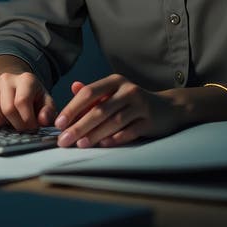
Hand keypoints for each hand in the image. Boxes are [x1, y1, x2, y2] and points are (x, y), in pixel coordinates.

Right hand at [0, 71, 56, 131]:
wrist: (19, 88)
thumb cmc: (34, 99)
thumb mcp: (46, 102)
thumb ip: (48, 111)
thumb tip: (42, 120)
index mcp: (26, 79)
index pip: (22, 101)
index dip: (27, 120)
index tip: (32, 128)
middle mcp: (7, 79)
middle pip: (7, 108)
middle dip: (16, 125)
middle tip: (21, 129)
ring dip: (0, 124)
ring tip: (9, 126)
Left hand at [54, 75, 185, 147]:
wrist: (167, 108)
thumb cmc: (133, 101)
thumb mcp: (113, 92)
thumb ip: (93, 92)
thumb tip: (73, 87)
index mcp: (114, 81)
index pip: (89, 93)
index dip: (72, 108)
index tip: (58, 124)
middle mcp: (127, 90)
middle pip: (99, 109)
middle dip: (79, 126)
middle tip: (64, 140)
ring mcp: (140, 104)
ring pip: (113, 121)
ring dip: (95, 134)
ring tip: (80, 144)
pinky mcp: (150, 120)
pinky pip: (130, 131)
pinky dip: (116, 138)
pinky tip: (103, 145)